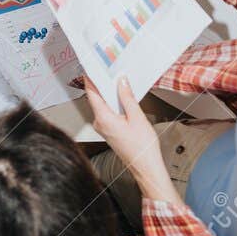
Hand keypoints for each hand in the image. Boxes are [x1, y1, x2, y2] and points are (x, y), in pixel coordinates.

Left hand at [83, 77, 180, 204]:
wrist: (146, 168)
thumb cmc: (142, 148)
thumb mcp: (137, 117)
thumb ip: (127, 98)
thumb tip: (122, 83)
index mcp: (103, 118)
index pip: (92, 93)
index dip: (90, 79)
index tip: (90, 67)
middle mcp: (99, 123)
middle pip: (96, 98)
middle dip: (102, 85)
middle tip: (108, 70)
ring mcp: (103, 128)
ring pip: (102, 106)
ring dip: (109, 94)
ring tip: (117, 82)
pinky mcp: (109, 131)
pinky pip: (107, 113)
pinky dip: (112, 104)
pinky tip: (121, 99)